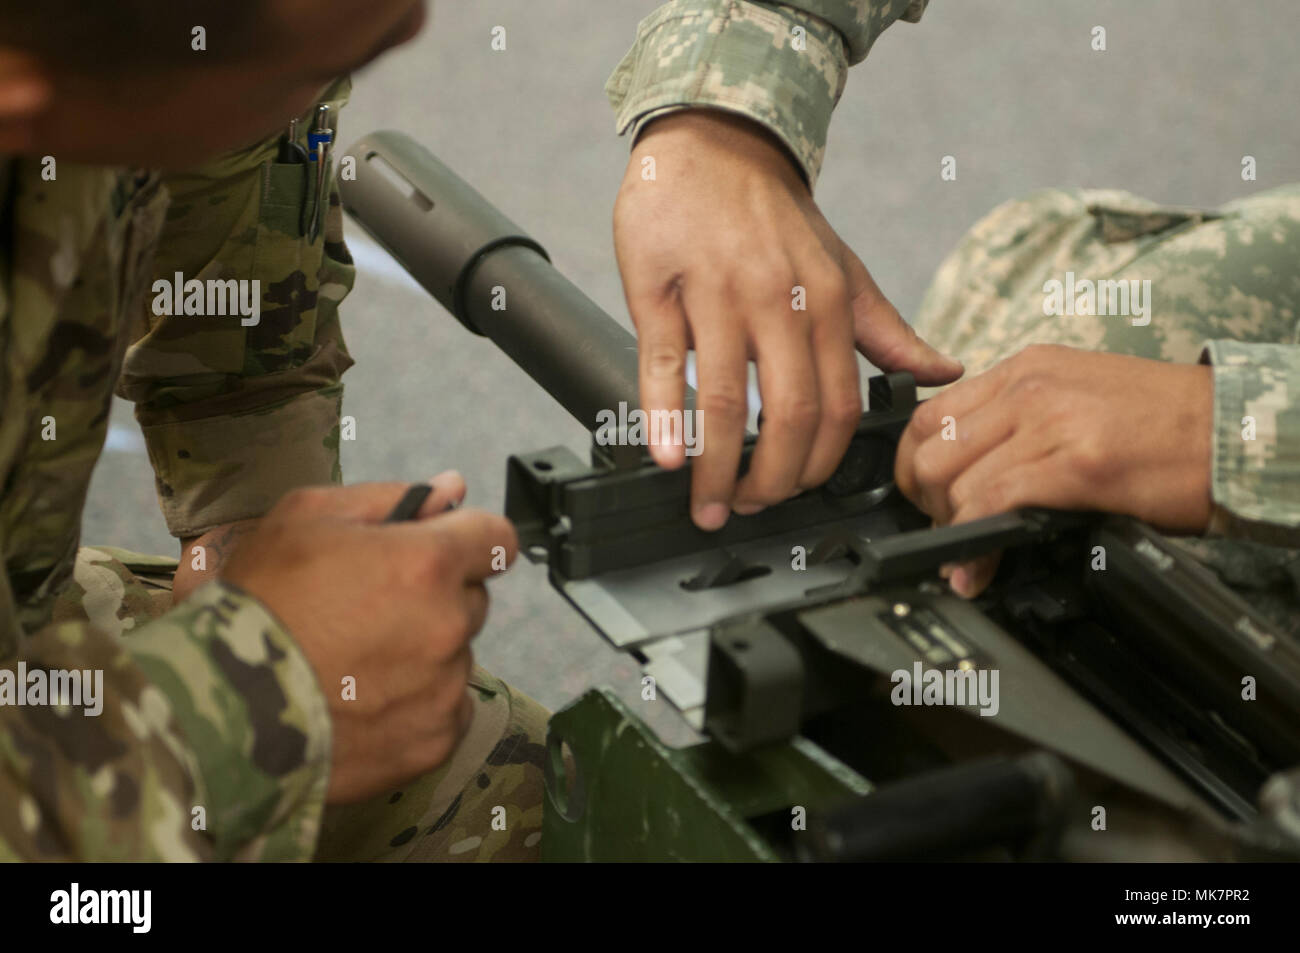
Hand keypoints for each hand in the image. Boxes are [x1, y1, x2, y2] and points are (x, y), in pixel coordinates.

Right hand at [219, 475, 514, 803]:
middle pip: (471, 599)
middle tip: (369, 610)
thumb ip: (391, 498)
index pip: (496, 538)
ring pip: (455, 656)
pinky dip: (415, 705)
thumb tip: (453, 488)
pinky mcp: (434, 740)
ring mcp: (445, 688)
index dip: (468, 539)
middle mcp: (449, 625)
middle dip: (435, 597)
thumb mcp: (306, 519)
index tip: (442, 551)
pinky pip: (445, 710)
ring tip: (353, 661)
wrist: (220, 707)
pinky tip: (363, 699)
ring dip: (423, 653)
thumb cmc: (258, 603)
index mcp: (426, 563)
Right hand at [614, 109, 961, 530]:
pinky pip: (661, 360)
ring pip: (721, 397)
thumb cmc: (774, 218)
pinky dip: (662, 416)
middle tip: (749, 510)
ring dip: (714, 465)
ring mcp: (716, 291)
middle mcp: (778, 298)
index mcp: (828, 302)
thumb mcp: (842, 268)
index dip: (818, 465)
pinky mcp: (658, 283)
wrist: (713, 144)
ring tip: (706, 502)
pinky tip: (665, 456)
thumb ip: (886, 330)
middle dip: (770, 480)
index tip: (797, 494)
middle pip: (785, 413)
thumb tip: (944, 372)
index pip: (837, 407)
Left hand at [894, 345, 1213, 595]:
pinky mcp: (1077, 464)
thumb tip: (969, 470)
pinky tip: (982, 567)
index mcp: (1026, 370)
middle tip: (944, 531)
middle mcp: (1030, 388)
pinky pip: (991, 502)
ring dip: (946, 527)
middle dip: (922, 501)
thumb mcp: (1078, 400)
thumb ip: (1019, 423)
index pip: (929, 413)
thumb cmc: (1168, 425)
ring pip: (949, 477)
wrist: (1240, 433)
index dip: (914, 465)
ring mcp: (1052, 423)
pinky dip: (975, 544)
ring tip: (968, 552)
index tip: (925, 499)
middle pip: (926, 446)